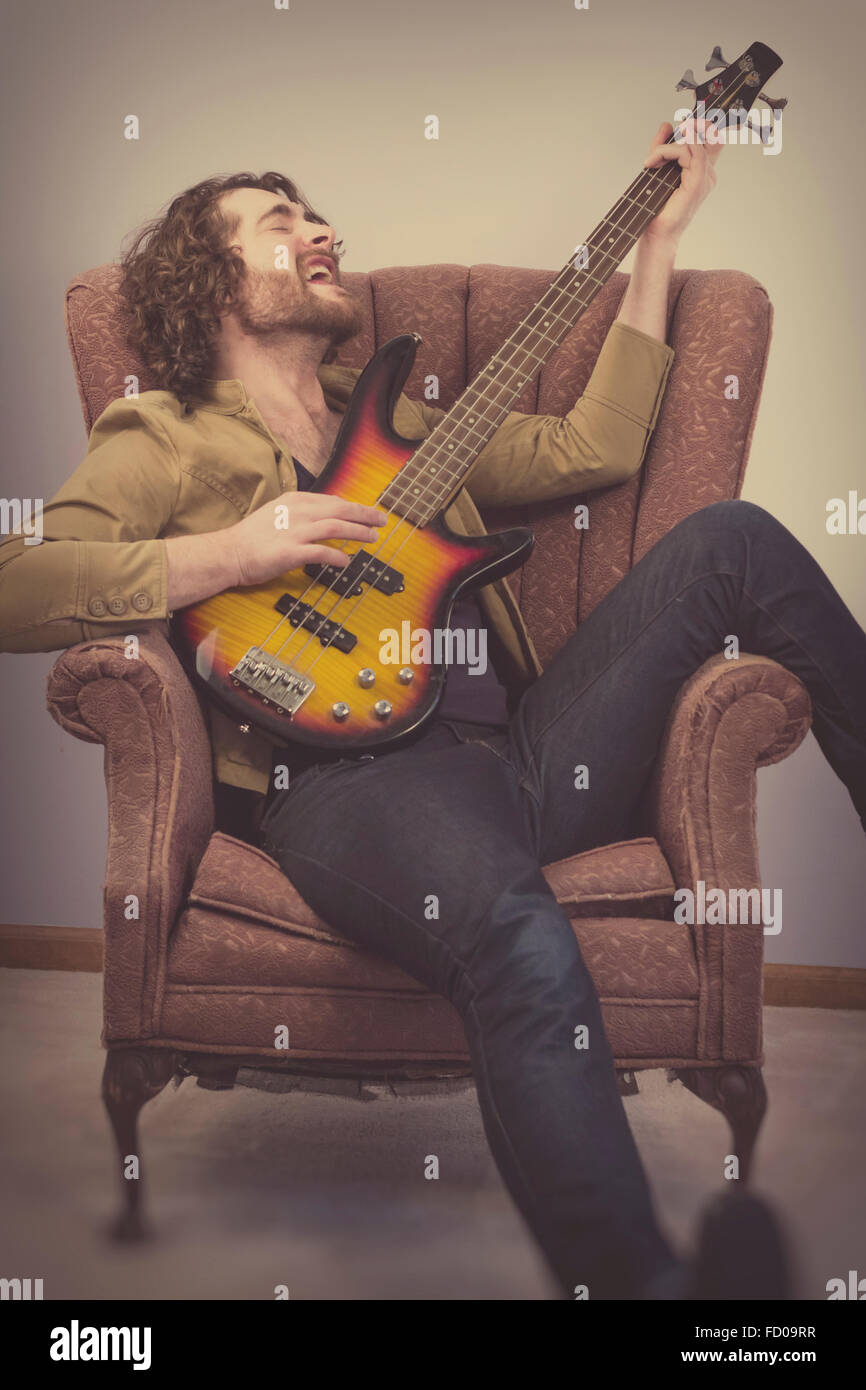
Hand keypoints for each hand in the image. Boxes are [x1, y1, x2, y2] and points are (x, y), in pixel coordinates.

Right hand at [230, 490, 387, 586]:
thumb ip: (301, 514)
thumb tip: (324, 520)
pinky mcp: (290, 552)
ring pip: (336, 526)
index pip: (333, 501)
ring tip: (373, 538)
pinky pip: (322, 552)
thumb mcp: (277, 514)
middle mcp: (297, 512)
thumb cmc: (251, 538)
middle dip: (365, 514)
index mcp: (295, 501)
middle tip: (382, 521)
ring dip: (358, 532)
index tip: (369, 513)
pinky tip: (347, 561)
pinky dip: (338, 555)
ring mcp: (294, 531)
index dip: (355, 507)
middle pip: (340, 509)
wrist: (229, 553)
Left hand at [640, 117, 721, 245]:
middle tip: (670, 135)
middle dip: (689, 128)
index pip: (712, 138)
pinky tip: (653, 163)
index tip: (686, 121)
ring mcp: (705, 177)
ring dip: (666, 147)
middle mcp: (707, 173)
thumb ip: (662, 146)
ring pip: (692, 142)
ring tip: (651, 161)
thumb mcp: (658, 169)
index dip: (704, 124)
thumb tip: (666, 125)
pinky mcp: (698, 181)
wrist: (657, 232)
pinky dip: (667, 152)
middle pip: (708, 134)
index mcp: (702, 171)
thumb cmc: (658, 208)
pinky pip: (687, 152)